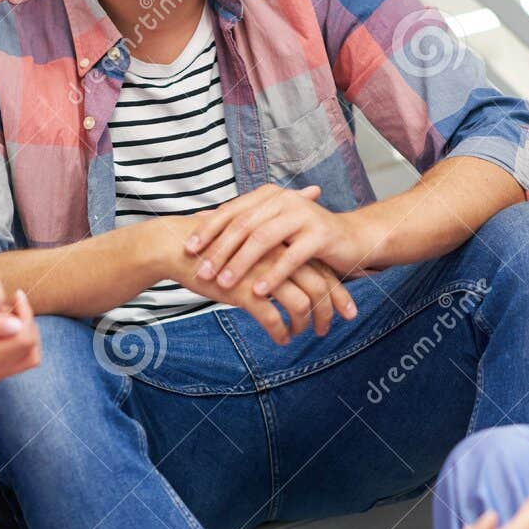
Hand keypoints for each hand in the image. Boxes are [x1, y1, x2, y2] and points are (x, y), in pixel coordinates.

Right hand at [0, 283, 40, 385]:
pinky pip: (20, 355)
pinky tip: (2, 318)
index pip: (24, 339)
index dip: (25, 315)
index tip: (17, 295)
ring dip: (23, 328)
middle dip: (26, 321)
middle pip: (31, 346)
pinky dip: (17, 336)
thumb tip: (19, 326)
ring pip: (30, 351)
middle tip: (16, 300)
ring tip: (8, 308)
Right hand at [169, 229, 355, 345]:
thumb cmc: (220, 241)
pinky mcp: (245, 291)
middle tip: (328, 329)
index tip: (348, 312)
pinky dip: (280, 332)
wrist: (180, 248)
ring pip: (301, 304)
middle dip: (329, 312)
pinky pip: (273, 318)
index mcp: (284, 242)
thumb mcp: (255, 228)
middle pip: (319, 286)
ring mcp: (263, 273)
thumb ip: (288, 221)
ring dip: (304, 324)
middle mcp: (279, 256)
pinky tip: (281, 339)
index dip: (339, 292)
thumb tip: (315, 188)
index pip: (322, 268)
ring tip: (300, 334)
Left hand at [182, 184, 374, 297]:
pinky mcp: (320, 234)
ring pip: (263, 239)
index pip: (231, 212)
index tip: (187, 250)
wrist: (351, 239)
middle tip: (202, 272)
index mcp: (268, 196)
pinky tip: (259, 292)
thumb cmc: (304, 237)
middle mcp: (284, 200)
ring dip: (241, 263)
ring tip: (224, 284)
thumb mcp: (271, 227)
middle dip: (219, 251)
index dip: (208, 230)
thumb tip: (200, 219)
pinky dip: (273, 275)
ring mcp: (303, 215)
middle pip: (243, 226)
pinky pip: (291, 257)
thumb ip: (242, 223)